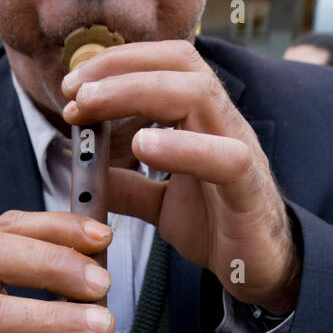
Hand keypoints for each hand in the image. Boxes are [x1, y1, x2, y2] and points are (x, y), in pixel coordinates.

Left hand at [62, 40, 300, 314]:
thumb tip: (88, 171)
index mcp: (202, 120)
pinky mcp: (249, 189)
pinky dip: (182, 147)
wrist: (261, 269)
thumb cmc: (219, 226)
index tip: (72, 86)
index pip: (165, 64)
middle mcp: (223, 123)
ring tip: (91, 106)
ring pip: (198, 95)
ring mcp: (240, 151)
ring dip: (137, 92)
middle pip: (179, 65)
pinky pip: (226, 157)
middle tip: (72, 91)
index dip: (118, 64)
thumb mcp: (162, 204)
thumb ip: (129, 185)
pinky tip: (142, 146)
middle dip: (119, 68)